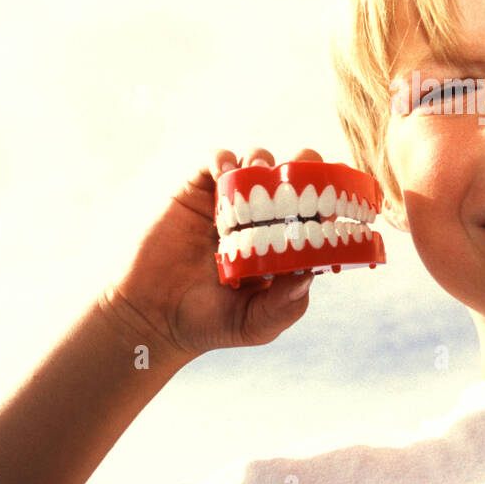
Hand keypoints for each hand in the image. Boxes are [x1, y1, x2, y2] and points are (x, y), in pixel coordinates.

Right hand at [100, 147, 323, 361]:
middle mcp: (260, 218)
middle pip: (290, 177)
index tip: (331, 200)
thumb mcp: (256, 324)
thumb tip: (310, 276)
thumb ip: (285, 305)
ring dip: (262, 161)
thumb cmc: (210, 323)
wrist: (153, 317)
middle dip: (302, 167)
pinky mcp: (196, 192)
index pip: (314, 211)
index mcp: (282, 244)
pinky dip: (224, 159)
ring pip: (255, 162)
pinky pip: (215, 161)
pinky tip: (226, 173)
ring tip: (260, 175)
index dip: (326, 200)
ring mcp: (229, 202)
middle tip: (302, 170)